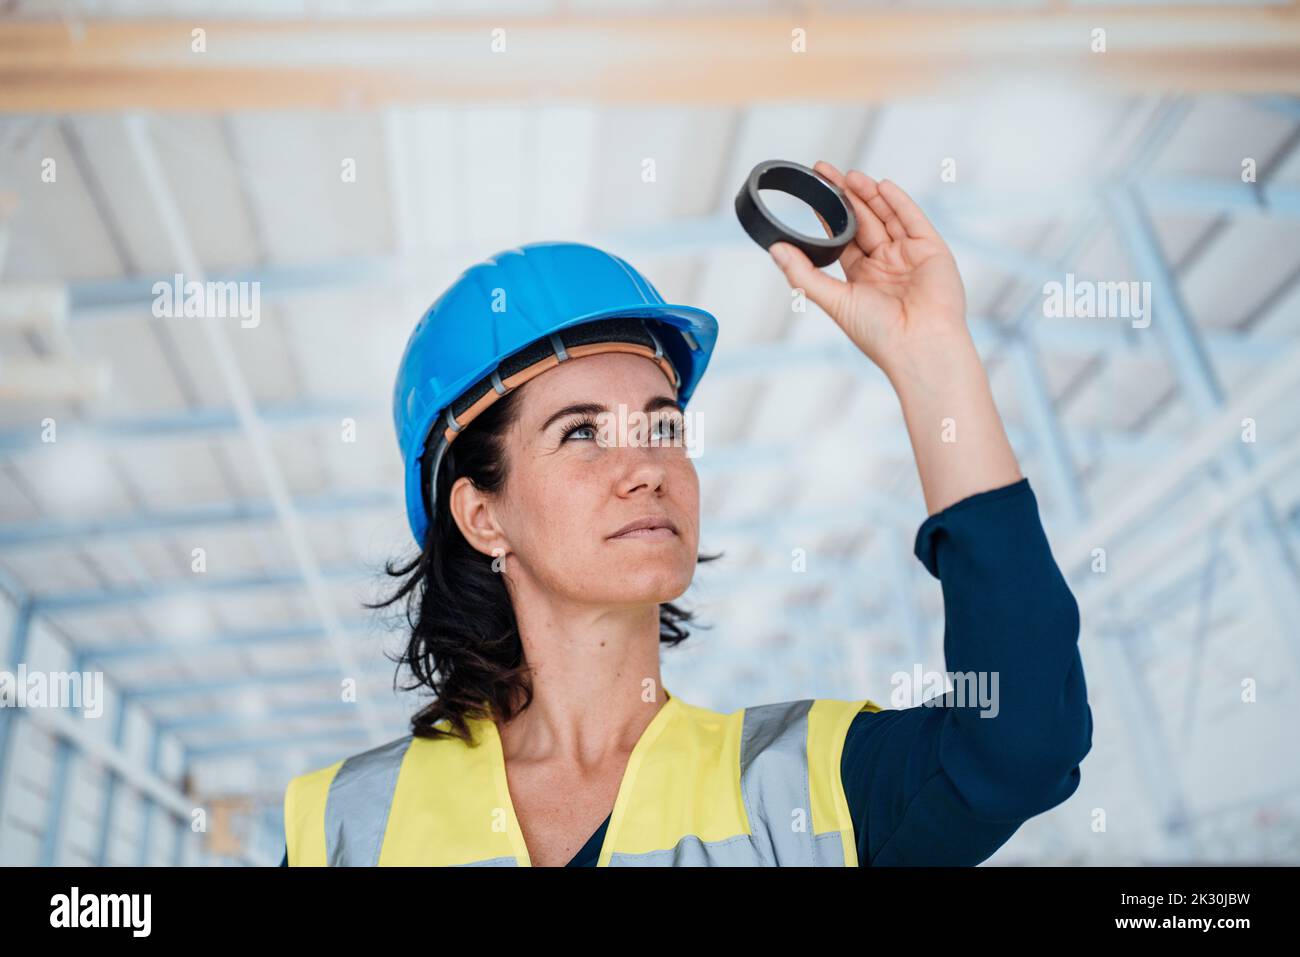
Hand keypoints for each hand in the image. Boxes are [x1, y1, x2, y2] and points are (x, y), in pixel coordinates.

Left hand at [767, 161, 967, 380]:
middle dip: (846, 196)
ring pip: (887, 216)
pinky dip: (898, 202)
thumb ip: (803, 274)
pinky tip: (881, 185)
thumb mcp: (834, 300)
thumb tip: (775, 250)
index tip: (815, 191)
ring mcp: (909, 256)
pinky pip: (913, 220)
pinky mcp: (932, 250)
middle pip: (864, 221)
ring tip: (849, 175)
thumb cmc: (877, 333)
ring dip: (869, 194)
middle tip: (826, 171)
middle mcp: (886, 265)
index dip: (830, 214)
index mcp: (861, 279)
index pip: (843, 238)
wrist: (919, 345)